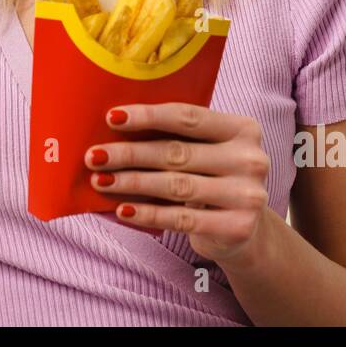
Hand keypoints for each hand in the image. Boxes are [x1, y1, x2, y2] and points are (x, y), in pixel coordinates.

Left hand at [84, 103, 273, 271]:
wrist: (247, 230)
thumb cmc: (214, 178)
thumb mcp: (208, 151)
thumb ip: (179, 137)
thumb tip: (116, 126)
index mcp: (244, 129)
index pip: (188, 117)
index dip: (147, 116)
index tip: (111, 118)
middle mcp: (251, 159)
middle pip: (177, 153)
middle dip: (130, 154)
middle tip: (94, 156)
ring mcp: (247, 196)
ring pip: (176, 186)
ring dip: (132, 183)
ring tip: (101, 180)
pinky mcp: (237, 228)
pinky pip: (181, 219)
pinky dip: (147, 214)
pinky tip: (123, 209)